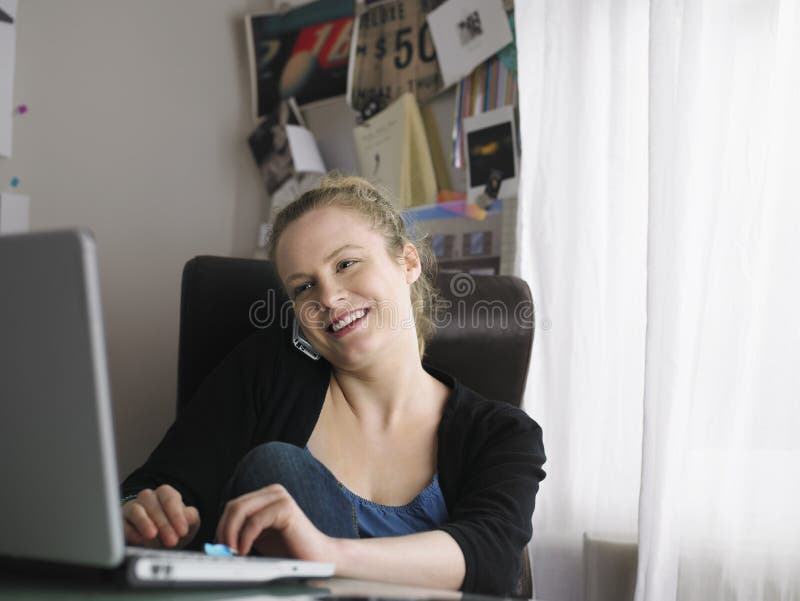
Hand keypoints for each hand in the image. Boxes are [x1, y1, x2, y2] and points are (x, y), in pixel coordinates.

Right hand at [122, 485, 200, 548]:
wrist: (158, 544)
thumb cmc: (174, 529)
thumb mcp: (187, 523)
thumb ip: (190, 518)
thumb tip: (187, 518)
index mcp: (165, 494)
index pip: (169, 497)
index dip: (176, 514)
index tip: (182, 531)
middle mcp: (147, 498)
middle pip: (153, 504)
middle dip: (164, 524)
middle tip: (172, 541)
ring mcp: (132, 508)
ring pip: (136, 510)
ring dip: (145, 523)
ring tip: (153, 536)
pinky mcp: (120, 522)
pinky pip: (122, 524)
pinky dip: (130, 531)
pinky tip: (140, 540)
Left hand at [216, 484, 335, 559]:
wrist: (317, 557)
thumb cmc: (290, 549)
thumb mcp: (259, 537)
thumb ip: (241, 532)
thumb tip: (216, 539)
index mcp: (266, 495)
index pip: (233, 505)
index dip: (222, 526)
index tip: (220, 548)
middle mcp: (273, 491)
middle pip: (234, 506)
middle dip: (224, 530)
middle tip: (224, 552)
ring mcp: (280, 497)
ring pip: (241, 510)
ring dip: (231, 534)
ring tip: (233, 552)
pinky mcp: (285, 508)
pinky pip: (255, 521)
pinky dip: (244, 538)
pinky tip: (245, 550)